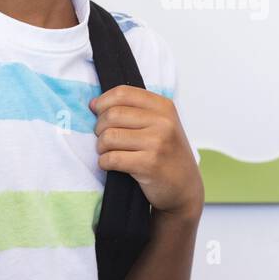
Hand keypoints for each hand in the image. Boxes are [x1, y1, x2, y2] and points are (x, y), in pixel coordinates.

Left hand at [89, 85, 202, 221]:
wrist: (185, 187)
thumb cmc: (166, 153)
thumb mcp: (160, 124)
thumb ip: (134, 110)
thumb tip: (93, 103)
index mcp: (164, 106)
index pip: (122, 93)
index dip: (103, 101)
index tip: (97, 112)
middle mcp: (163, 122)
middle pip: (112, 115)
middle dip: (99, 128)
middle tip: (104, 138)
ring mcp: (157, 143)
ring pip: (109, 137)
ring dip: (101, 147)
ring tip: (107, 152)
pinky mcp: (149, 165)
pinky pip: (111, 159)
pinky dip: (104, 162)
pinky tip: (110, 164)